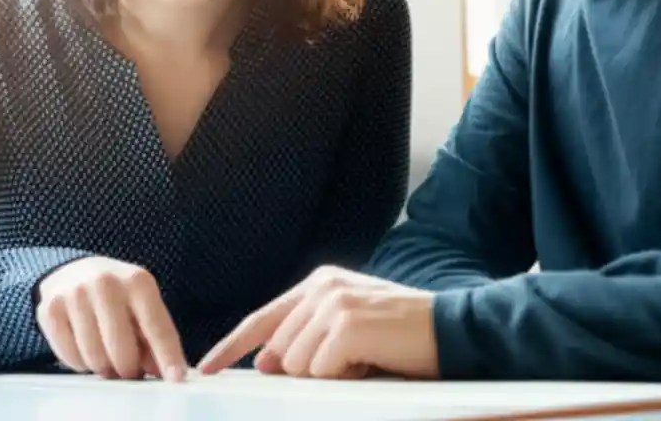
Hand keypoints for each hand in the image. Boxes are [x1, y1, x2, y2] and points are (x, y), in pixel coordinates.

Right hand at [35, 256, 185, 380]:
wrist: (72, 270)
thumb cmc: (116, 293)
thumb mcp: (142, 304)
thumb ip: (154, 337)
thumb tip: (165, 372)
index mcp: (137, 281)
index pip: (157, 327)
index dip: (167, 356)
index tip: (175, 378)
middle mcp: (105, 283)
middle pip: (122, 351)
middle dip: (129, 369)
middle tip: (129, 369)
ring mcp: (75, 295)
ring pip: (95, 358)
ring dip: (104, 367)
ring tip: (106, 355)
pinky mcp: (50, 309)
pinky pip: (70, 357)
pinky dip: (80, 362)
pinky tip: (85, 347)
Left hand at [197, 266, 438, 379]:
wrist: (452, 329)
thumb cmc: (403, 336)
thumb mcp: (349, 330)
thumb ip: (307, 339)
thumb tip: (268, 365)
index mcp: (319, 283)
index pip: (263, 318)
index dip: (232, 346)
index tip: (207, 367)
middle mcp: (321, 288)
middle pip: (279, 351)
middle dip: (307, 370)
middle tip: (355, 361)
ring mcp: (332, 304)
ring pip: (297, 365)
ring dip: (331, 374)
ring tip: (366, 358)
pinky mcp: (346, 325)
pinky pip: (321, 371)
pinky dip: (345, 376)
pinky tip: (372, 360)